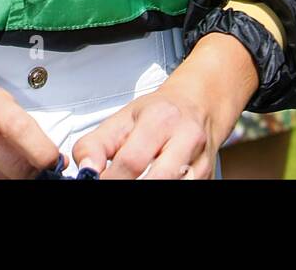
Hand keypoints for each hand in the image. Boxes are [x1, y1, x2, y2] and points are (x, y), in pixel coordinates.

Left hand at [71, 32, 257, 180]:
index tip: (98, 180)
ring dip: (152, 187)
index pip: (132, 160)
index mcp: (160, 119)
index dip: (111, 178)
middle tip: (115, 184)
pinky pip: (186, 189)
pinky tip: (153, 179)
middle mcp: (187, 139)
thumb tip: (86, 170)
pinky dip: (166, 188)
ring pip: (176, 187)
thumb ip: (97, 143)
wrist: (199, 105)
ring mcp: (202, 162)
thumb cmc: (159, 112)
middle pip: (158, 179)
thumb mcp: (123, 118)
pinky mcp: (209, 178)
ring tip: (134, 179)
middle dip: (130, 187)